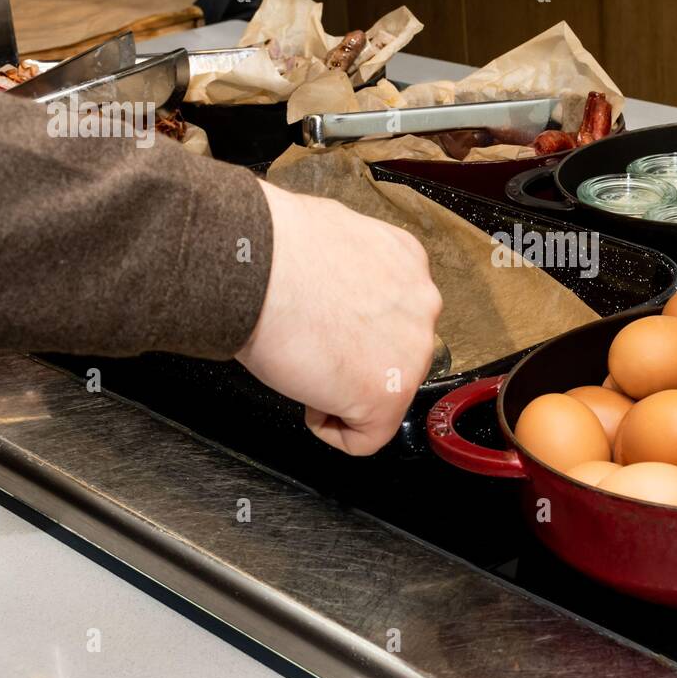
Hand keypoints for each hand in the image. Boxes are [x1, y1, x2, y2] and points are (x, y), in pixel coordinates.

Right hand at [236, 181, 441, 455]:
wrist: (255, 267)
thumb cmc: (272, 251)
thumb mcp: (330, 241)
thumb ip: (351, 274)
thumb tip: (337, 293)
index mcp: (407, 261)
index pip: (394, 313)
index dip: (354, 329)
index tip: (326, 329)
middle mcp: (421, 303)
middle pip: (395, 353)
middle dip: (355, 358)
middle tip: (313, 348)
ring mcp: (412, 351)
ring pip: (385, 392)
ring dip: (345, 390)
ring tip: (306, 366)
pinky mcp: (389, 395)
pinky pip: (367, 437)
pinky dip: (332, 429)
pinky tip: (309, 399)